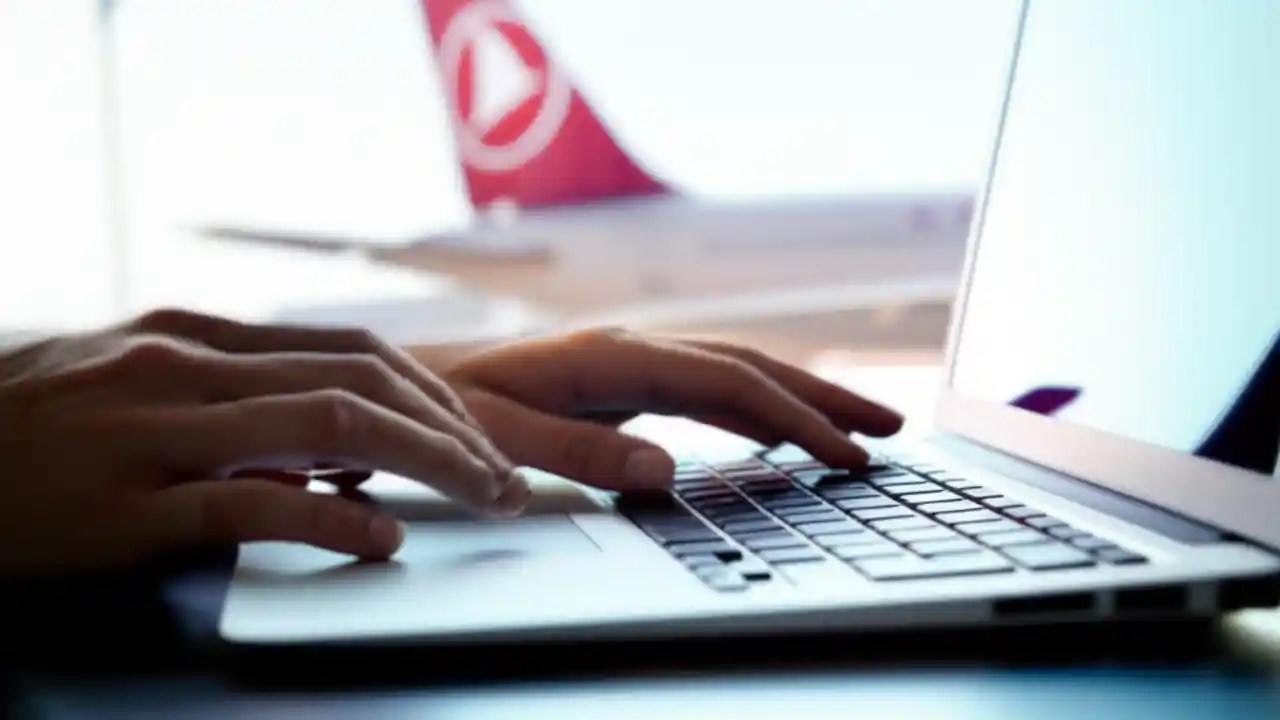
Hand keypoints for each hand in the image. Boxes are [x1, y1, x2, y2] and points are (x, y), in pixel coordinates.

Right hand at [0, 309, 525, 573]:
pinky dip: (330, 517)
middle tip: (506, 479)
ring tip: (483, 499)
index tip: (480, 437)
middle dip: (453, 429)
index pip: (350, 350)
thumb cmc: (31, 437)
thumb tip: (339, 441)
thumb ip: (231, 401)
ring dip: (428, 461)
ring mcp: (153, 435)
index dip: (433, 393)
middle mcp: (183, 370)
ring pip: (328, 425)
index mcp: (192, 338)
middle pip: (360, 380)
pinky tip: (380, 539)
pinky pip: (250, 504)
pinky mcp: (123, 509)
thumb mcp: (131, 389)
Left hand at [422, 329, 902, 489]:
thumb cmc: (447, 414)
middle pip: (749, 366)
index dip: (795, 418)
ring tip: (856, 425)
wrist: (406, 386)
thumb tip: (667, 471)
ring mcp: (630, 360)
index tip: (846, 453)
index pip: (728, 385)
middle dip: (823, 397)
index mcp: (613, 358)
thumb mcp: (500, 440)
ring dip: (799, 396)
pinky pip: (706, 387)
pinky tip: (773, 428)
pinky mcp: (622, 379)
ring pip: (734, 370)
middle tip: (889, 428)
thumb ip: (579, 454)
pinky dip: (754, 405)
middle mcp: (632, 348)